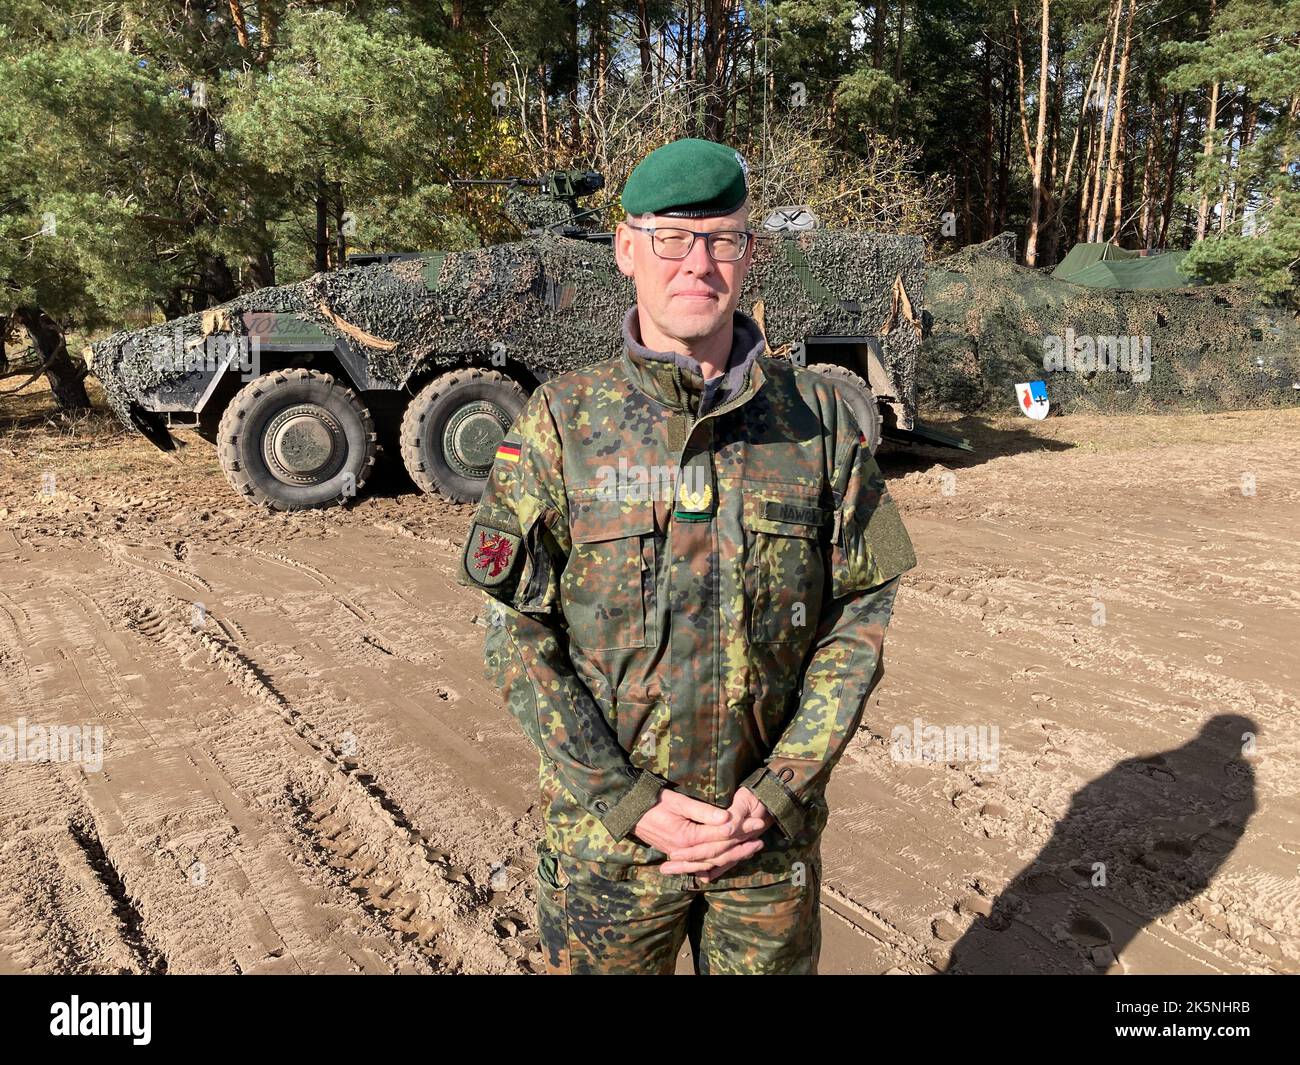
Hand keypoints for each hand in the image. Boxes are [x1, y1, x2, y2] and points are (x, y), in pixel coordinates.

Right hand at [658, 787, 775, 882]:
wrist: (629, 811)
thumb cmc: (654, 801)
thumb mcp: (678, 801)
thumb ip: (704, 811)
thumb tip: (728, 818)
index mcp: (686, 838)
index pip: (720, 835)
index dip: (741, 829)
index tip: (758, 822)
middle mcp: (684, 852)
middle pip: (719, 851)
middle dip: (742, 844)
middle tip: (761, 837)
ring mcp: (680, 856)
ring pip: (712, 861)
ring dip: (733, 856)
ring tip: (751, 849)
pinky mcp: (677, 855)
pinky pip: (700, 865)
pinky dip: (716, 865)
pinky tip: (729, 861)